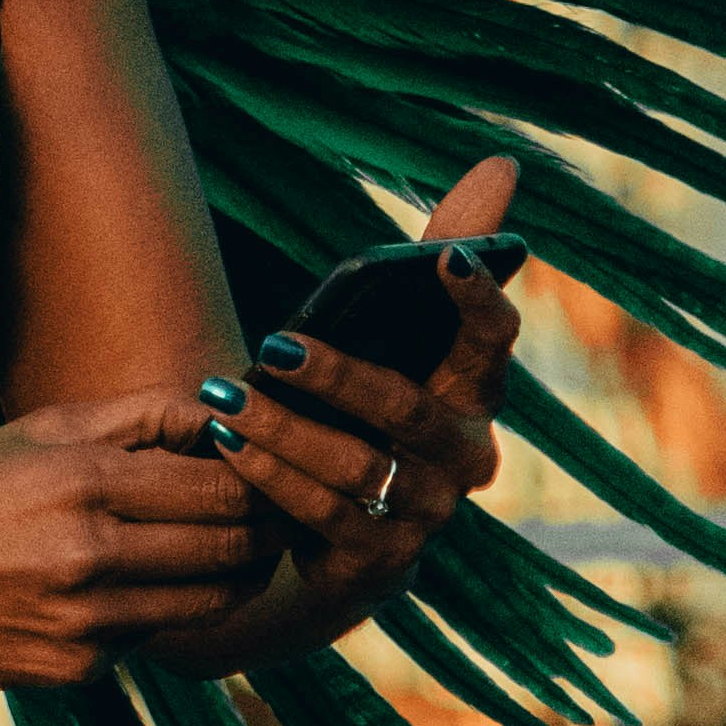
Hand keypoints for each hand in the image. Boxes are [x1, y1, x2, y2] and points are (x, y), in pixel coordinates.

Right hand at [0, 392, 267, 690]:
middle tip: (273, 511)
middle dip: (265, 529)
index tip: (267, 468)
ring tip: (226, 548)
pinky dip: (155, 611)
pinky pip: (149, 637)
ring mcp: (84, 624)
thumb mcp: (41, 430)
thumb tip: (228, 416)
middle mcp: (88, 557)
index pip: (224, 487)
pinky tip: (126, 586)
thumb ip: (143, 416)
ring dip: (233, 577)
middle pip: (232, 550)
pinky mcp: (74, 672)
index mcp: (82, 483)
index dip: (261, 479)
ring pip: (208, 605)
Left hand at [203, 154, 522, 626]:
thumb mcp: (398, 330)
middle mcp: (464, 458)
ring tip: (224, 395)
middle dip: (340, 376)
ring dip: (284, 429)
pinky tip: (225, 444)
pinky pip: (323, 516)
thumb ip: (446, 249)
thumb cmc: (366, 402)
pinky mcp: (377, 562)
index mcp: (476, 392)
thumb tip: (502, 163)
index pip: (494, 343)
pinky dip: (270, 478)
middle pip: (409, 412)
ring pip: (356, 465)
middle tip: (274, 342)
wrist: (334, 528)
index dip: (479, 302)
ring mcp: (425, 516)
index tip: (448, 260)